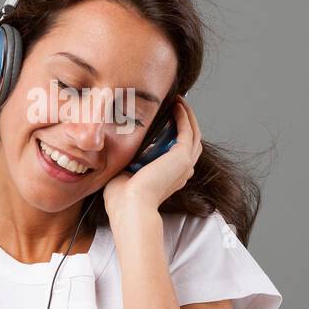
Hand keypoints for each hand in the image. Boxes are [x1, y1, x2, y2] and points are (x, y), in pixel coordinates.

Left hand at [102, 95, 203, 224]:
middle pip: (191, 141)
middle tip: (177, 104)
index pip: (180, 153)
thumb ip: (126, 162)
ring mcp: (184, 164)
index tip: (167, 119)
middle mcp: (181, 172)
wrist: (129, 206)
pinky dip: (185, 117)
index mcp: (170, 178)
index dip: (177, 135)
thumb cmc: (122, 200)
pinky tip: (178, 105)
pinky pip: (188, 131)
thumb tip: (113, 149)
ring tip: (180, 101)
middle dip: (186, 122)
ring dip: (188, 116)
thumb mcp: (124, 175)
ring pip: (194, 134)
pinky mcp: (182, 157)